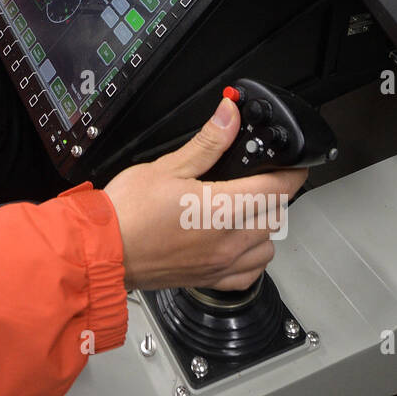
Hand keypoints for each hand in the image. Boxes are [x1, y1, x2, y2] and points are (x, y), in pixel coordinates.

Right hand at [103, 98, 307, 290]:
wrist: (102, 252)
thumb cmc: (127, 213)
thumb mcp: (167, 166)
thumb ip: (207, 143)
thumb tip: (229, 116)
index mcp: (222, 208)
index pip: (278, 189)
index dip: (292, 172)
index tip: (294, 164)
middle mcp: (228, 240)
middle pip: (277, 217)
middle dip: (275, 196)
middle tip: (260, 180)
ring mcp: (220, 264)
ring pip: (268, 247)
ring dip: (265, 228)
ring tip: (247, 212)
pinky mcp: (209, 280)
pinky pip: (250, 273)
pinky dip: (253, 258)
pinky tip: (238, 244)